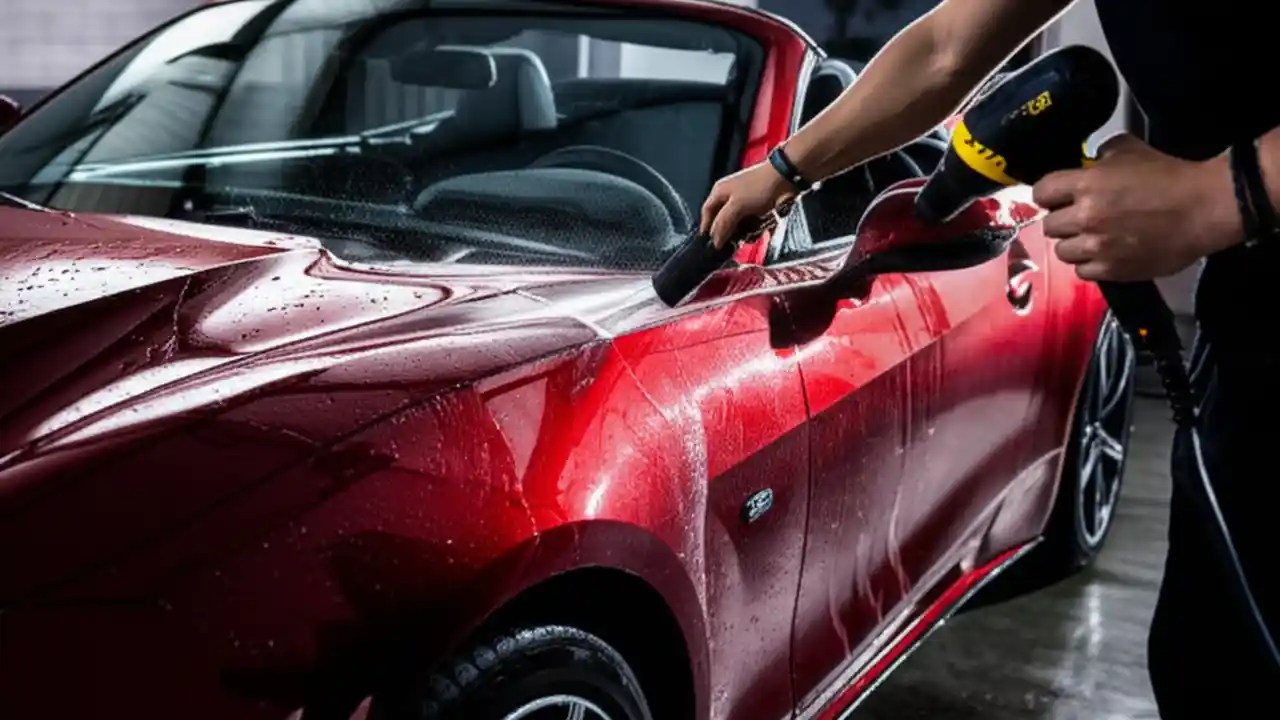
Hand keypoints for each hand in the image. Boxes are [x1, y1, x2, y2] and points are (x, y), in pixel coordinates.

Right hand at [700, 161, 797, 249]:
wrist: (785, 178)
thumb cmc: (759, 186)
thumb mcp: (736, 206)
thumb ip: (723, 225)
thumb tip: (715, 242)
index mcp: (720, 192)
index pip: (707, 212)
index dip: (707, 227)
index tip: (710, 243)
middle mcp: (731, 197)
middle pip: (724, 221)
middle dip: (729, 232)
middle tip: (732, 243)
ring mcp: (746, 202)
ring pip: (739, 224)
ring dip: (744, 232)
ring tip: (750, 235)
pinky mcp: (760, 208)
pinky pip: (753, 223)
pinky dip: (756, 228)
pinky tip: (760, 230)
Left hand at [1032, 133, 1242, 281]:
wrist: (1203, 209)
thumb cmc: (1169, 176)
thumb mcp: (1130, 149)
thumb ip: (1100, 155)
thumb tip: (1087, 163)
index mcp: (1086, 185)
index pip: (1041, 192)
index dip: (1048, 194)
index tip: (1057, 196)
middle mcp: (1085, 217)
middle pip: (1049, 225)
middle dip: (1063, 219)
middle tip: (1080, 217)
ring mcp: (1097, 247)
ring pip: (1062, 251)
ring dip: (1074, 244)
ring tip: (1093, 237)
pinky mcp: (1112, 270)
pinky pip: (1082, 272)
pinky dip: (1090, 264)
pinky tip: (1104, 253)